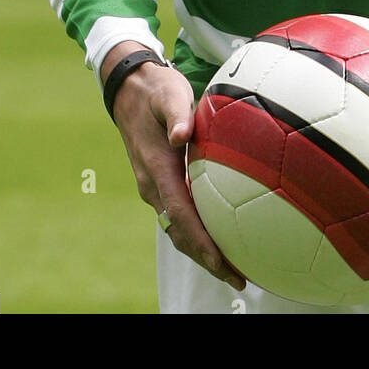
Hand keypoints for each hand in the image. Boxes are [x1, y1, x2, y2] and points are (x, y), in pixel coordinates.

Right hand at [102, 41, 245, 291]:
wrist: (129, 88)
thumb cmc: (156, 90)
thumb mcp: (169, 94)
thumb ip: (177, 113)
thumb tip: (182, 135)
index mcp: (157, 167)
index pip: (181, 214)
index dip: (201, 241)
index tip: (222, 262)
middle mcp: (152, 184)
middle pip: (179, 233)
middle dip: (207, 259)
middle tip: (239, 279)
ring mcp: (153, 186)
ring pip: (177, 229)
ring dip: (202, 252)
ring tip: (233, 270)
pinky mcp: (159, 183)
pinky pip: (177, 216)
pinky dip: (196, 234)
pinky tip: (219, 238)